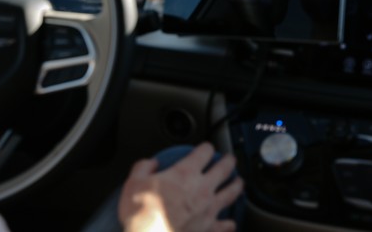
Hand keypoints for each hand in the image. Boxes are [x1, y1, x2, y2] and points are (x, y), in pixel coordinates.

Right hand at [118, 143, 243, 231]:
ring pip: (232, 192)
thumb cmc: (141, 215)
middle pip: (225, 168)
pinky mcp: (210, 229)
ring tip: (238, 182)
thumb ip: (143, 168)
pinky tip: (230, 222)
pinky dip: (229, 223)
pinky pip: (226, 225)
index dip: (206, 148)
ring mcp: (209, 209)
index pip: (205, 151)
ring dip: (237, 185)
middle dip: (229, 161)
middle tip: (230, 159)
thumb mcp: (133, 184)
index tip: (205, 149)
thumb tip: (150, 163)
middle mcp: (202, 188)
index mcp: (185, 173)